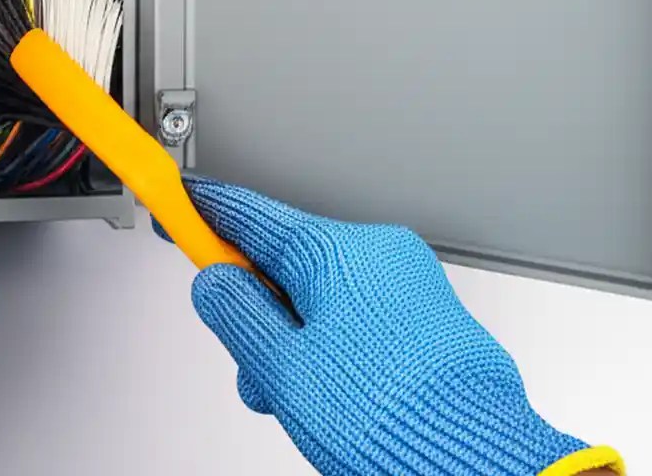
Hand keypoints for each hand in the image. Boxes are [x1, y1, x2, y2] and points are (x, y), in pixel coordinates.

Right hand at [185, 179, 623, 475]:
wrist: (475, 460)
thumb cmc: (395, 416)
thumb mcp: (282, 367)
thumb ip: (237, 315)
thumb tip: (213, 284)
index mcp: (339, 251)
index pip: (250, 216)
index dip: (203, 213)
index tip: (175, 201)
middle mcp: (379, 254)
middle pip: (284, 264)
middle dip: (255, 313)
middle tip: (248, 361)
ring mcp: (407, 284)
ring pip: (318, 298)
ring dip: (292, 342)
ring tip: (300, 398)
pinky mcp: (423, 318)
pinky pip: (354, 317)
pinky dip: (329, 348)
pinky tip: (331, 395)